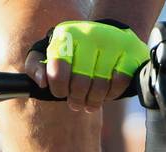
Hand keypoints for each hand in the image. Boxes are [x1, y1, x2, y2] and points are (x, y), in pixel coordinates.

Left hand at [25, 20, 147, 112]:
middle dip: (76, 99)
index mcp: (66, 35)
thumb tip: (42, 82)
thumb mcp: (48, 53)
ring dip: (93, 101)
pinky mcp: (130, 52)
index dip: (59, 89)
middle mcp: (89, 35)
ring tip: (89, 103)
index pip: (58, 71)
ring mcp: (112, 42)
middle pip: (80, 83)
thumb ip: (35, 67)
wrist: (110, 34)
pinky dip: (111, 94)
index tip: (61, 92)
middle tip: (76, 103)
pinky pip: (119, 83)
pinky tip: (105, 94)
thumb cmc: (74, 51)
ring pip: (100, 86)